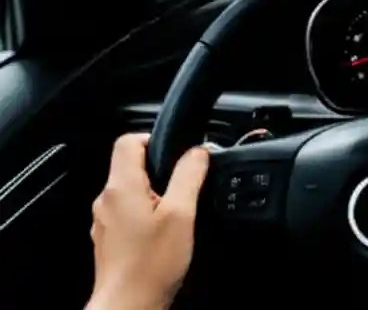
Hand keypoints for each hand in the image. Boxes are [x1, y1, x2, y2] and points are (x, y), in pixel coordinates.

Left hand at [86, 134, 209, 309]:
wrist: (129, 304)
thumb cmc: (152, 264)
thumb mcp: (182, 213)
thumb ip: (189, 176)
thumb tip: (198, 151)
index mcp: (121, 187)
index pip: (129, 141)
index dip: (154, 139)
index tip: (176, 154)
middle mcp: (106, 200)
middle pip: (131, 166)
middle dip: (160, 172)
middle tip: (184, 190)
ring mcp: (104, 221)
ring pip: (131, 192)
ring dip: (155, 196)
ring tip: (176, 216)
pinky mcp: (109, 239)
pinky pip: (128, 214)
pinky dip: (147, 216)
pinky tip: (163, 235)